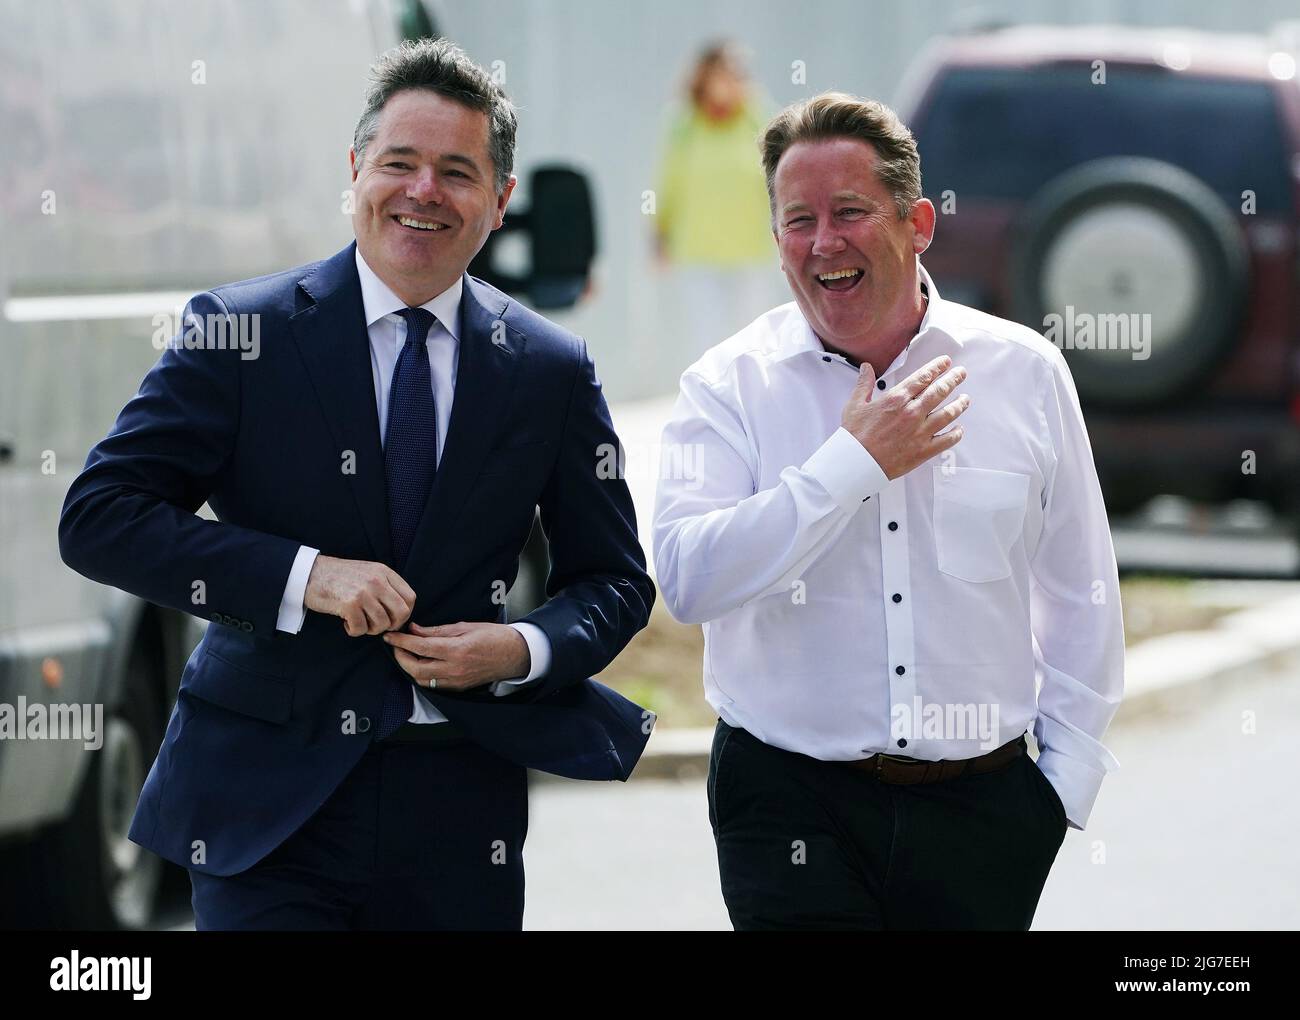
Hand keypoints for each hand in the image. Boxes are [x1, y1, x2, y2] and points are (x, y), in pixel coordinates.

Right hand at [303, 554, 416, 636]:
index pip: (410, 598)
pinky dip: (354, 631)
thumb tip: (401, 612)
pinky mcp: (349, 604)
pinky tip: (346, 622)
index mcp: (384, 572)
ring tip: (358, 622)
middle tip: (377, 626)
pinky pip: (361, 629)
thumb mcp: (368, 572)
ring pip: (382, 624)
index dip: (405, 614)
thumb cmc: (339, 577)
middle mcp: (377, 581)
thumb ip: (386, 586)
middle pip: (401, 613)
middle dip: (391, 625)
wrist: (310, 574)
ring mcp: (364, 592)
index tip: (393, 619)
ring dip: (370, 629)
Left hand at [383, 622, 530, 691]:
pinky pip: (432, 685)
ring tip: (405, 653)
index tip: (389, 636)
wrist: (513, 655)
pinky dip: (421, 675)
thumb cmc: (492, 636)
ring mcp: (455, 681)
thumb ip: (437, 630)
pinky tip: (419, 664)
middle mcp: (454, 669)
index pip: (420, 647)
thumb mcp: (465, 626)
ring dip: (409, 667)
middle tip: (395, 644)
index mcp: (456, 650)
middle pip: (415, 667)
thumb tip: (414, 630)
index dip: (401, 641)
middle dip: (400, 656)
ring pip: (421, 679)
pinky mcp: (457, 688)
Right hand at [840, 355, 968, 479]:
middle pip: (940, 391)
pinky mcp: (923, 450)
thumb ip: (864, 384)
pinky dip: (956, 433)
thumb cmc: (855, 435)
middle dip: (953, 379)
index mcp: (896, 399)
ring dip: (959, 404)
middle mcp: (912, 412)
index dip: (937, 367)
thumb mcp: (855, 404)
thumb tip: (866, 368)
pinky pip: (947, 440)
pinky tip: (959, 429)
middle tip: (961, 373)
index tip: (946, 362)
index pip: (923, 377)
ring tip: (965, 399)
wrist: (856, 463)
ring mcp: (920, 432)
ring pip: (948, 413)